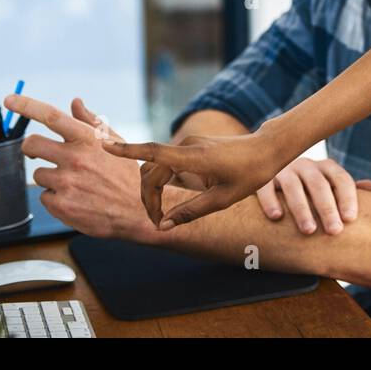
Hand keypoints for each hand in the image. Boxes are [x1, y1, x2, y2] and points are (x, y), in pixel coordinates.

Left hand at [3, 93, 156, 242]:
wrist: (138, 212)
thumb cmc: (126, 174)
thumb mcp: (116, 143)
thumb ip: (91, 122)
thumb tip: (75, 102)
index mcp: (87, 139)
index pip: (51, 116)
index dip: (27, 105)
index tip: (9, 99)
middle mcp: (75, 158)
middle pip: (31, 145)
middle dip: (30, 148)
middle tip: (37, 152)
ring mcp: (66, 183)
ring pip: (38, 174)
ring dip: (50, 177)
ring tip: (74, 183)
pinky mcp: (61, 206)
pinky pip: (44, 196)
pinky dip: (56, 198)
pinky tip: (75, 198)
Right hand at [103, 125, 292, 227]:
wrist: (267, 149)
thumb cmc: (249, 174)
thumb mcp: (221, 200)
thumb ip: (190, 212)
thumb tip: (162, 226)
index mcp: (194, 157)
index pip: (153, 151)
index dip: (126, 150)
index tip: (103, 146)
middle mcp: (188, 146)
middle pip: (151, 168)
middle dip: (146, 195)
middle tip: (155, 221)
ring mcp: (190, 144)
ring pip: (158, 165)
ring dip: (153, 187)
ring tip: (159, 214)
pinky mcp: (193, 146)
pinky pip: (169, 161)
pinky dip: (161, 178)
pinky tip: (163, 196)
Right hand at [255, 157, 370, 234]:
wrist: (271, 180)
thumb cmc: (309, 192)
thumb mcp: (329, 189)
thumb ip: (349, 190)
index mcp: (326, 168)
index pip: (341, 179)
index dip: (348, 197)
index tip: (351, 219)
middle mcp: (306, 165)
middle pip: (319, 184)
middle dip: (327, 208)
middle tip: (334, 231)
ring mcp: (283, 170)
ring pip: (293, 185)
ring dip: (302, 208)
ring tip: (309, 230)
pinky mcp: (262, 177)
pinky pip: (265, 186)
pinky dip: (270, 200)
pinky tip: (276, 217)